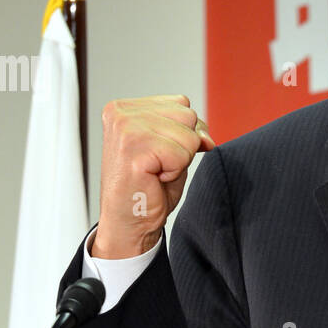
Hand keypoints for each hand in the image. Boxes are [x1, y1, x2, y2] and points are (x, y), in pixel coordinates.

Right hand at [91, 95, 215, 258]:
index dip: (184, 133)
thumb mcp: (172, 149)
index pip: (181, 103)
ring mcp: (125, 129)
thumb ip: (187, 131)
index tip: (160, 154)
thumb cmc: (147, 187)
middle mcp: (121, 113)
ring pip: (188, 135)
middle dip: (183, 146)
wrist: (128, 224)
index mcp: (124, 107)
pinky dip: (175, 171)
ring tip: (156, 172)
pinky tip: (154, 179)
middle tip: (158, 166)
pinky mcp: (134, 150)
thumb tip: (207, 137)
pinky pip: (182, 154)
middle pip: (188, 116)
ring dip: (180, 160)